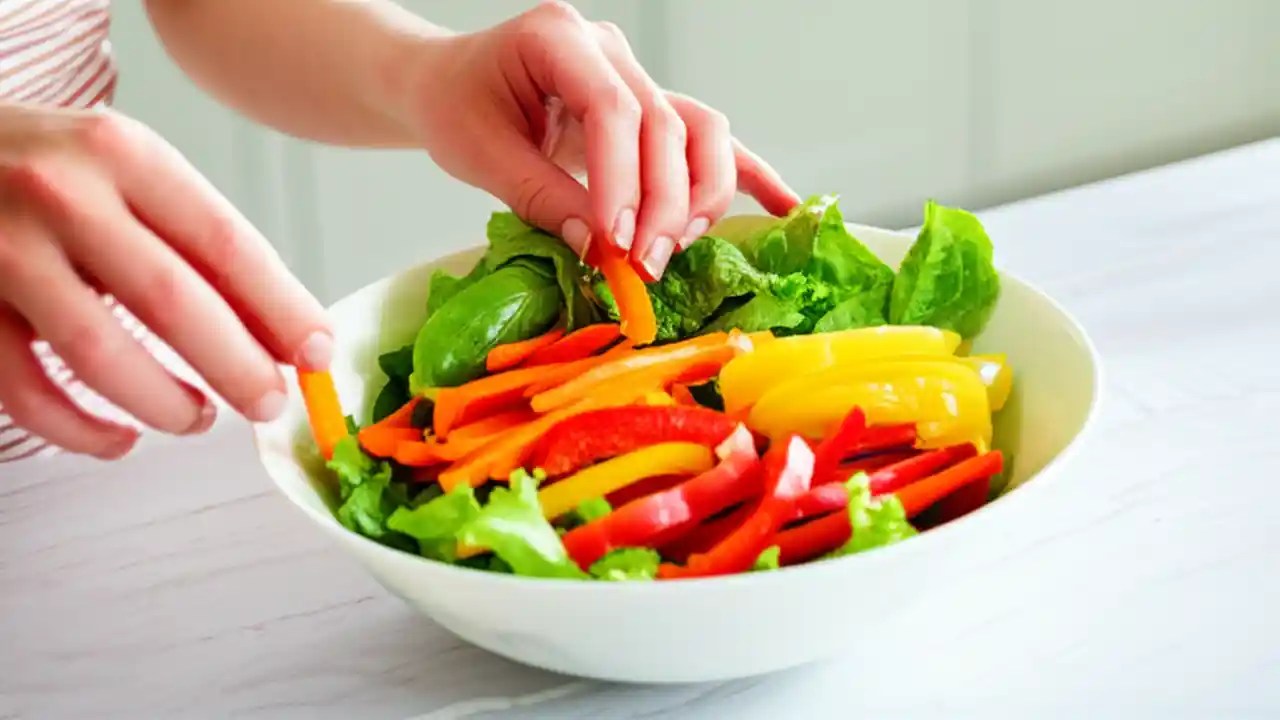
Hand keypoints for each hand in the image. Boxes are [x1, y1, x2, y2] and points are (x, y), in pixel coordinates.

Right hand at [0, 105, 329, 458]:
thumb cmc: (52, 169)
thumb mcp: (131, 175)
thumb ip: (199, 244)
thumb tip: (286, 333)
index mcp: (125, 154)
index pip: (226, 243)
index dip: (282, 308)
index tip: (318, 354)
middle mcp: (62, 194)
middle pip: (173, 300)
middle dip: (237, 366)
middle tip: (270, 403)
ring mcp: (3, 250)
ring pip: (101, 355)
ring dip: (166, 403)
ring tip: (199, 418)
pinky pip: (26, 391)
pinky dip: (81, 431)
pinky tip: (120, 438)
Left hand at [402, 1, 800, 280]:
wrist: (452, 82)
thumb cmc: (458, 106)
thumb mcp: (479, 153)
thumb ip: (542, 197)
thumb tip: (602, 248)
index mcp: (559, 38)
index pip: (612, 110)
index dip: (622, 183)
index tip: (615, 245)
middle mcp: (610, 48)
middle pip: (667, 124)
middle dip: (662, 204)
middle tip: (645, 266)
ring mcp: (639, 73)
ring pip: (701, 129)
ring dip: (700, 195)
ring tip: (677, 246)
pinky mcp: (652, 106)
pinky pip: (709, 139)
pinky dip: (748, 173)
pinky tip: (786, 205)